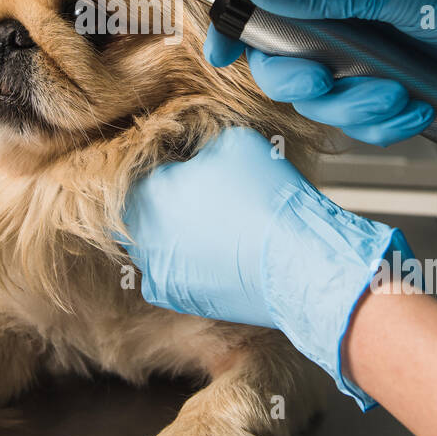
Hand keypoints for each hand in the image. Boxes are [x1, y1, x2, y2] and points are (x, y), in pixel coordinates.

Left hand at [120, 126, 412, 408]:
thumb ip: (198, 138)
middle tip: (201, 191)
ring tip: (212, 222)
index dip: (166, 162)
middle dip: (165, 197)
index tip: (189, 161)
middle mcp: (139, 234)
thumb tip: (191, 142)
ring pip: (152, 241)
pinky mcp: (176, 298)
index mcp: (146, 192)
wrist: (298, 262)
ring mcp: (155, 271)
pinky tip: (214, 251)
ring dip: (173, 230)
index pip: (138, 168)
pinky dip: (185, 261)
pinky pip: (169, 271)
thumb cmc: (267, 197)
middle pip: (141, 206)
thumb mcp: (233, 140)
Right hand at [206, 0, 436, 145]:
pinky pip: (364, 128)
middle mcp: (350, 32)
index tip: (218, 51)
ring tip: (401, 96)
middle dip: (306, 83)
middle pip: (286, 67)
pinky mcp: (396, 103)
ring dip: (356, 110)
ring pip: (325, 105)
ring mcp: (373, 70)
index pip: (270, 9)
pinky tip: (417, 112)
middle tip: (333, 79)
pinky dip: (384, 127)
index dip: (237, 30)